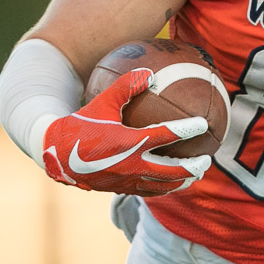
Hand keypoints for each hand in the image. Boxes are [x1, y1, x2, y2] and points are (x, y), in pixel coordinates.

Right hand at [40, 68, 210, 195]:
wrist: (57, 154)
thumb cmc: (81, 124)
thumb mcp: (102, 101)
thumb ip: (126, 86)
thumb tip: (149, 71)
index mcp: (130, 142)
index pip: (167, 135)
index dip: (188, 129)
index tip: (204, 124)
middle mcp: (132, 165)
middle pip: (173, 170)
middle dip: (193, 166)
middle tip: (206, 160)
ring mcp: (128, 180)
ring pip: (163, 186)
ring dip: (182, 181)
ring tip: (194, 175)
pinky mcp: (121, 189)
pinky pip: (149, 192)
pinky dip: (164, 188)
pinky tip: (169, 183)